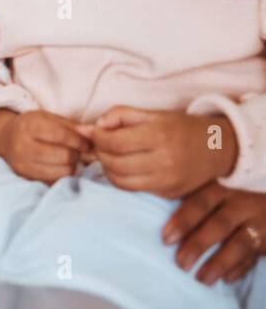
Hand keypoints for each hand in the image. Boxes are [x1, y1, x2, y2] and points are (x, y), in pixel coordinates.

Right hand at [0, 109, 91, 183]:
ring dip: (71, 166)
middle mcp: (22, 145)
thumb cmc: (31, 126)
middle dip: (76, 154)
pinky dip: (61, 174)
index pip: (61, 136)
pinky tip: (59, 165)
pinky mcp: (26, 177)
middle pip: (64, 156)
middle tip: (77, 151)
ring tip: (68, 158)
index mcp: (29, 126)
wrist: (4, 138)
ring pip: (62, 172)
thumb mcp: (48, 117)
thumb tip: (93, 136)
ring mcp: (23, 164)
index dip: (79, 141)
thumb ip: (71, 126)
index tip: (87, 143)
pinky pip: (55, 181)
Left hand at [89, 106, 236, 199]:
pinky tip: (123, 167)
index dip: (97, 138)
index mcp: (160, 136)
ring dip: (107, 168)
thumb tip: (90, 127)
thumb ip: (119, 115)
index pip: (114, 143)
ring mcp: (167, 181)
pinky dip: (121, 179)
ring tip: (110, 156)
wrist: (218, 148)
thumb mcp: (152, 114)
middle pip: (114, 164)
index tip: (94, 132)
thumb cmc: (180, 127)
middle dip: (99, 153)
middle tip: (99, 145)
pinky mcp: (169, 194)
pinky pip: (134, 189)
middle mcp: (165, 162)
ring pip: (120, 181)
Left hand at [162, 181, 265, 285]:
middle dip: (198, 244)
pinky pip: (254, 256)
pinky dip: (240, 269)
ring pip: (240, 244)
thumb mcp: (212, 196)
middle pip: (219, 224)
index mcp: (219, 190)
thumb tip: (150, 220)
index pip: (200, 202)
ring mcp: (257, 222)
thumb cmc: (227, 203)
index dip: (183, 220)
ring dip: (219, 263)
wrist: (265, 208)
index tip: (166, 239)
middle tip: (181, 263)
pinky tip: (226, 279)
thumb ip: (190, 204)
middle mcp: (239, 204)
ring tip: (202, 279)